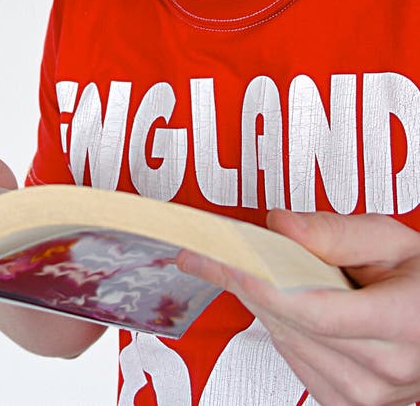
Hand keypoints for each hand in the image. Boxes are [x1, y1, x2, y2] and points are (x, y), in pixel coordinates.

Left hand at [178, 211, 419, 405]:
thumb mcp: (393, 240)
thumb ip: (336, 232)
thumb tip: (280, 226)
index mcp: (402, 322)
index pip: (314, 310)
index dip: (264, 284)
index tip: (228, 259)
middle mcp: (383, 369)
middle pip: (292, 325)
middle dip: (246, 282)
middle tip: (213, 250)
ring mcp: (365, 394)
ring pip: (287, 343)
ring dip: (259, 302)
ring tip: (244, 266)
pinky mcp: (347, 402)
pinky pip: (293, 360)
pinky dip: (278, 325)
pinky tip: (277, 300)